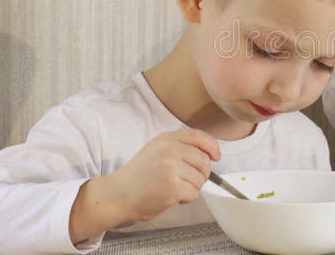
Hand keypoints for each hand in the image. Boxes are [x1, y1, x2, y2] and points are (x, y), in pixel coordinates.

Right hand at [69, 129, 219, 242]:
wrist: (118, 194)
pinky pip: (194, 193)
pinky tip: (171, 196)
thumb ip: (180, 146)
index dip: (212, 146)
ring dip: (192, 187)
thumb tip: (210, 153)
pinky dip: (186, 199)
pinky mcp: (172, 187)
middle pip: (204, 161)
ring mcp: (171, 168)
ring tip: (173, 187)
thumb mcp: (157, 150)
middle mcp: (169, 150)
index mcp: (166, 139)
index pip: (199, 136)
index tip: (216, 157)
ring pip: (201, 179)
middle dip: (201, 174)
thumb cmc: (139, 175)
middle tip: (185, 180)